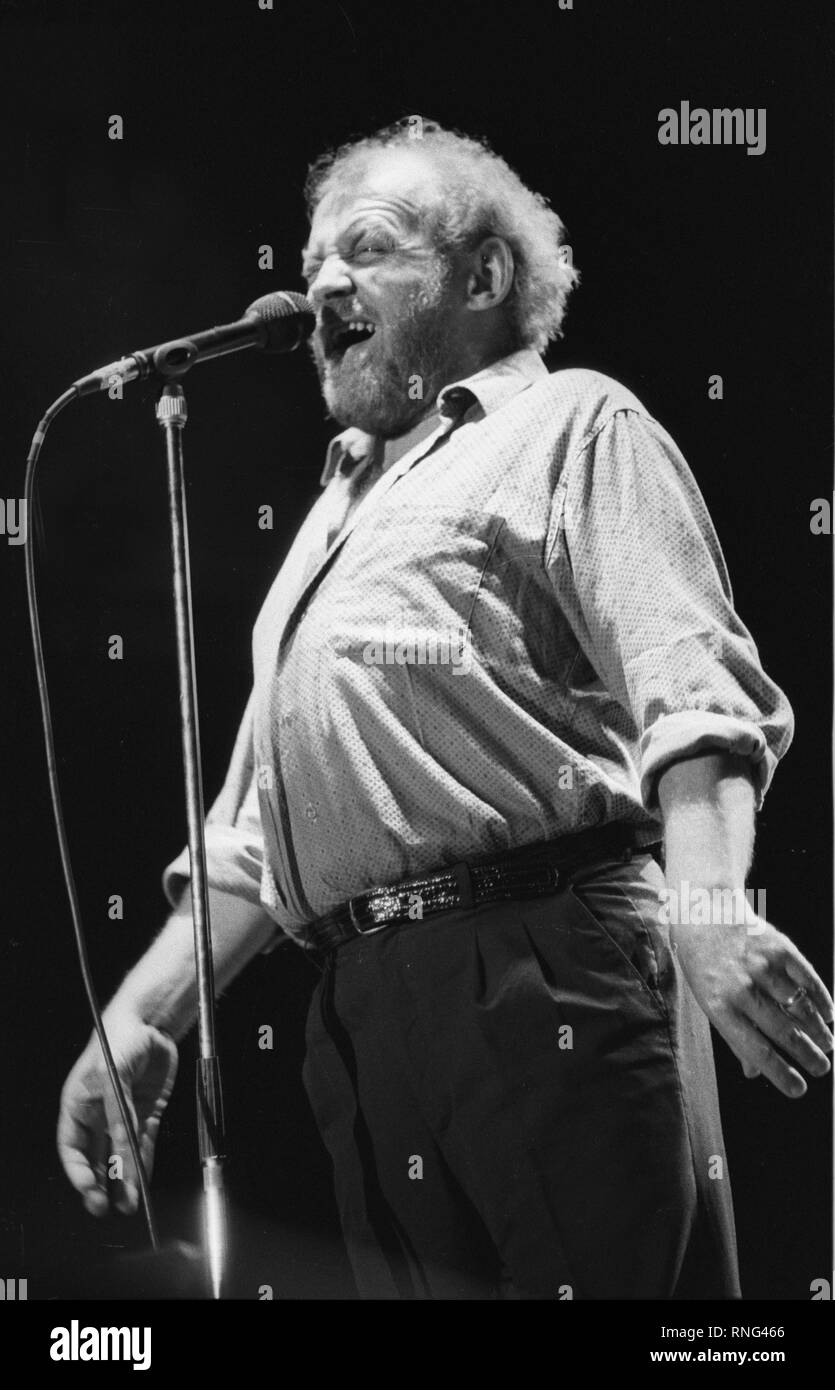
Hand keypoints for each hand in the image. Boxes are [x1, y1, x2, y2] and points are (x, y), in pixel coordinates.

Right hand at [57, 1012, 178, 1215]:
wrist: (150, 1021)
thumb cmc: (118, 1040)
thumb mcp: (112, 1076)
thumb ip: (118, 1114)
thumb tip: (122, 1151)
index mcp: (78, 1105)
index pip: (71, 1147)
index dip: (78, 1170)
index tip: (88, 1188)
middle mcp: (99, 1114)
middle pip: (96, 1157)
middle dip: (100, 1184)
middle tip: (105, 1207)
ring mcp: (124, 1115)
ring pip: (120, 1155)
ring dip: (124, 1180)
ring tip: (129, 1203)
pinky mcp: (147, 1113)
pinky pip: (143, 1144)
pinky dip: (144, 1164)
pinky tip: (144, 1182)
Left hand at [672, 916, 833, 1097]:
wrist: (706, 913)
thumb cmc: (706, 966)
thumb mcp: (708, 1001)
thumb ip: (732, 1035)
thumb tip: (754, 1073)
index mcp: (719, 1007)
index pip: (755, 1049)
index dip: (780, 1072)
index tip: (799, 1089)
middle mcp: (741, 987)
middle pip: (784, 1031)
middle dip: (808, 1055)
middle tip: (822, 1068)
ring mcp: (762, 966)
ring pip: (801, 1008)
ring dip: (819, 1031)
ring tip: (827, 1045)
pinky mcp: (779, 947)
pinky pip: (808, 980)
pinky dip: (822, 1001)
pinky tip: (829, 1015)